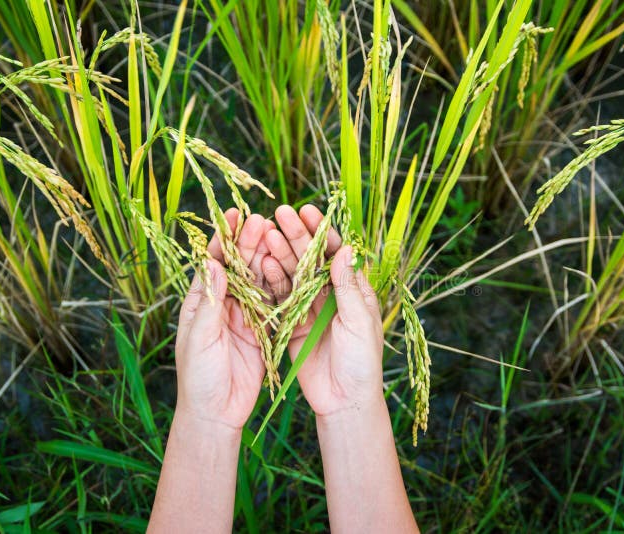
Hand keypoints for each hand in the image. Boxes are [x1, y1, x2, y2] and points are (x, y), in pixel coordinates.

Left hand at [174, 211, 274, 429]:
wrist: (217, 413)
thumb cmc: (199, 378)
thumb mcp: (200, 340)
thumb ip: (210, 304)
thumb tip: (215, 264)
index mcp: (201, 303)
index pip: (213, 263)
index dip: (224, 239)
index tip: (235, 215)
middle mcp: (223, 305)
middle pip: (238, 267)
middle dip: (249, 243)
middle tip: (262, 219)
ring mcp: (244, 316)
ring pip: (257, 281)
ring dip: (267, 258)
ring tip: (279, 234)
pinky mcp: (263, 331)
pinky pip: (274, 303)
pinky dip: (282, 285)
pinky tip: (292, 266)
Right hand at [262, 205, 384, 415]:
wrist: (344, 401)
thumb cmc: (362, 362)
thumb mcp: (358, 323)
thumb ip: (348, 288)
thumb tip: (345, 249)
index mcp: (353, 289)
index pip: (336, 252)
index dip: (322, 231)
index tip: (307, 211)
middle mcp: (331, 293)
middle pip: (312, 258)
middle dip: (296, 235)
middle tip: (280, 213)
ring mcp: (310, 307)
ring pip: (293, 273)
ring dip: (281, 253)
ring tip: (265, 232)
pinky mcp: (292, 323)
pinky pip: (280, 297)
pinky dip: (271, 280)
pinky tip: (262, 263)